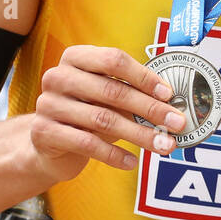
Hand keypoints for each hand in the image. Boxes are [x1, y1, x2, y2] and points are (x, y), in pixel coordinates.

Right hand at [31, 45, 184, 182]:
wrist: (48, 140)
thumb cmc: (86, 111)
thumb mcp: (106, 96)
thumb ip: (132, 93)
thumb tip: (171, 105)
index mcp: (76, 57)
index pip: (114, 60)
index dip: (144, 77)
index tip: (169, 94)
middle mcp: (58, 76)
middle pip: (112, 91)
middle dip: (150, 109)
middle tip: (177, 123)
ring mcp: (48, 104)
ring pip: (103, 119)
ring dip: (139, 134)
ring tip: (163, 145)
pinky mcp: (43, 132)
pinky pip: (86, 144)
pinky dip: (113, 154)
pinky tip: (131, 161)